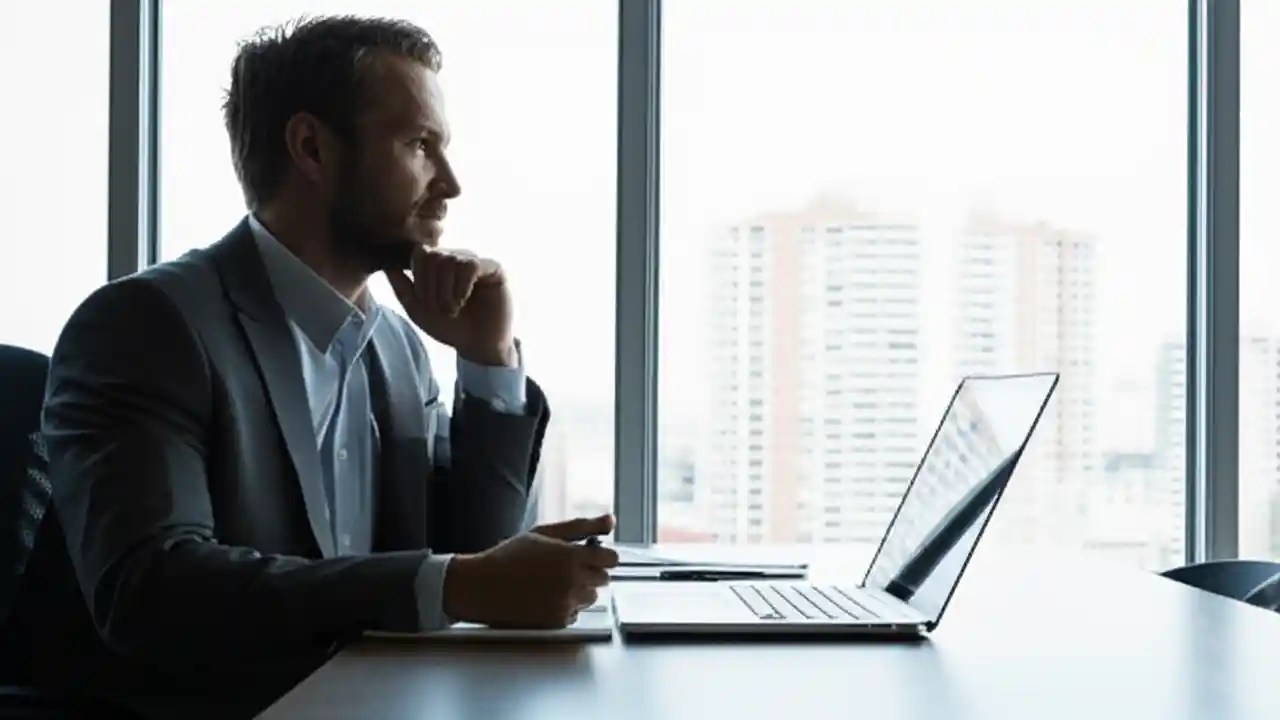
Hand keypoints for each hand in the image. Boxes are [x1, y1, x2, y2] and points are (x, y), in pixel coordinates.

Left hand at [385, 246, 514, 366]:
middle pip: (433, 255)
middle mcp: (457, 257)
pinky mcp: (493, 268)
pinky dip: (462, 286)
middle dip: (431, 288)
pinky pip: (471, 265)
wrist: (476, 346)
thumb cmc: (449, 327)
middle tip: (442, 310)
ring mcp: (475, 261)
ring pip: (450, 260)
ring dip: (446, 292)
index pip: (420, 252)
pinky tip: (464, 301)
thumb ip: (401, 285)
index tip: (426, 302)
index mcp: (439, 264)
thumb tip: (386, 263)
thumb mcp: (416, 308)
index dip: (419, 278)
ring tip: (453, 309)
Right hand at [443, 514, 618, 627]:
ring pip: (591, 597)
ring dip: (580, 590)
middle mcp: (572, 581)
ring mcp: (566, 603)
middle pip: (604, 579)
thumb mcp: (545, 533)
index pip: (611, 558)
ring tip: (553, 582)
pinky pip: (576, 613)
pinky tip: (545, 597)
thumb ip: (581, 526)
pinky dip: (566, 606)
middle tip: (567, 567)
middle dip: (591, 572)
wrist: (482, 586)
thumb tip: (610, 521)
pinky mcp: (557, 621)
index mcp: (571, 556)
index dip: (603, 555)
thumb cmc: (510, 556)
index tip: (592, 554)